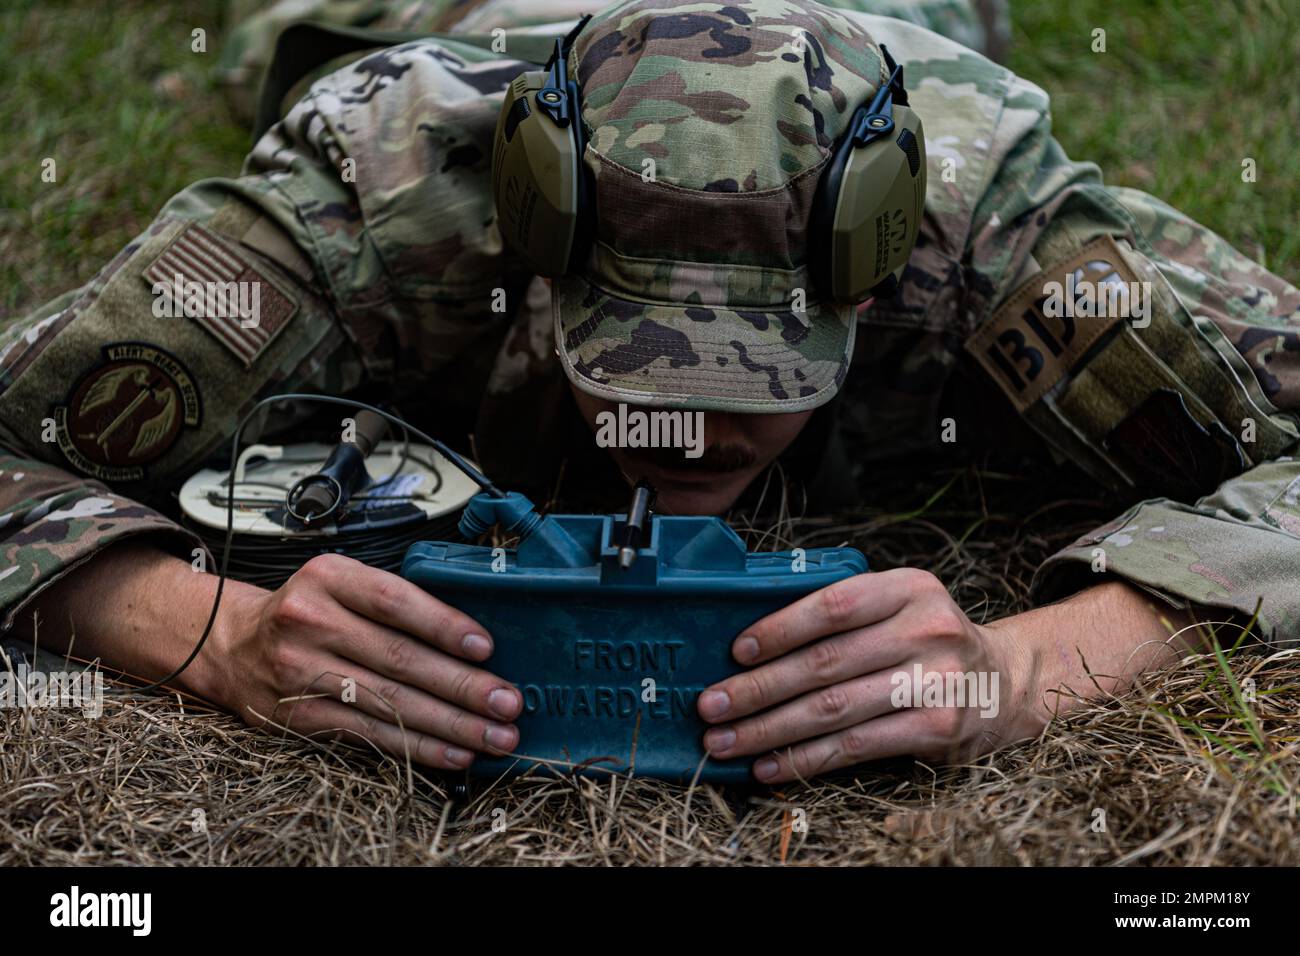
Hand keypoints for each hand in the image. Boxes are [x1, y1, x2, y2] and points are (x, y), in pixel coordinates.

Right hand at [212, 553, 521, 769]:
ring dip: (451, 724)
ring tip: (495, 735)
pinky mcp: (298, 716)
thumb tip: (474, 640)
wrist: (232, 644)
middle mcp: (310, 621)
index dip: (442, 625)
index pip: (393, 600)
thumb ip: (395, 601)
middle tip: (508, 702)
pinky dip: (417, 747)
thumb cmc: (308, 609)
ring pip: (389, 703)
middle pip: (399, 658)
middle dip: (462, 686)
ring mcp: (300, 672)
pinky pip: (369, 735)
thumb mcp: (343, 583)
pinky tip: (454, 753)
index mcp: (329, 577)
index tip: (485, 647)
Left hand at [696, 568, 1031, 782]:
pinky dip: (805, 759)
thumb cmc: (927, 641)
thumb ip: (844, 614)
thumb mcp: (898, 606)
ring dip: (769, 730)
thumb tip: (751, 645)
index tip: (736, 651)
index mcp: (909, 588)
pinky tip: (769, 765)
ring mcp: (935, 682)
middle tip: (711, 706)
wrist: (1006, 682)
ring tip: (726, 742)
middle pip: (824, 663)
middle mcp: (926, 630)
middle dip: (757, 688)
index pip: (834, 605)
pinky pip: (855, 747)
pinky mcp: (937, 729)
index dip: (780, 628)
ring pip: (833, 710)